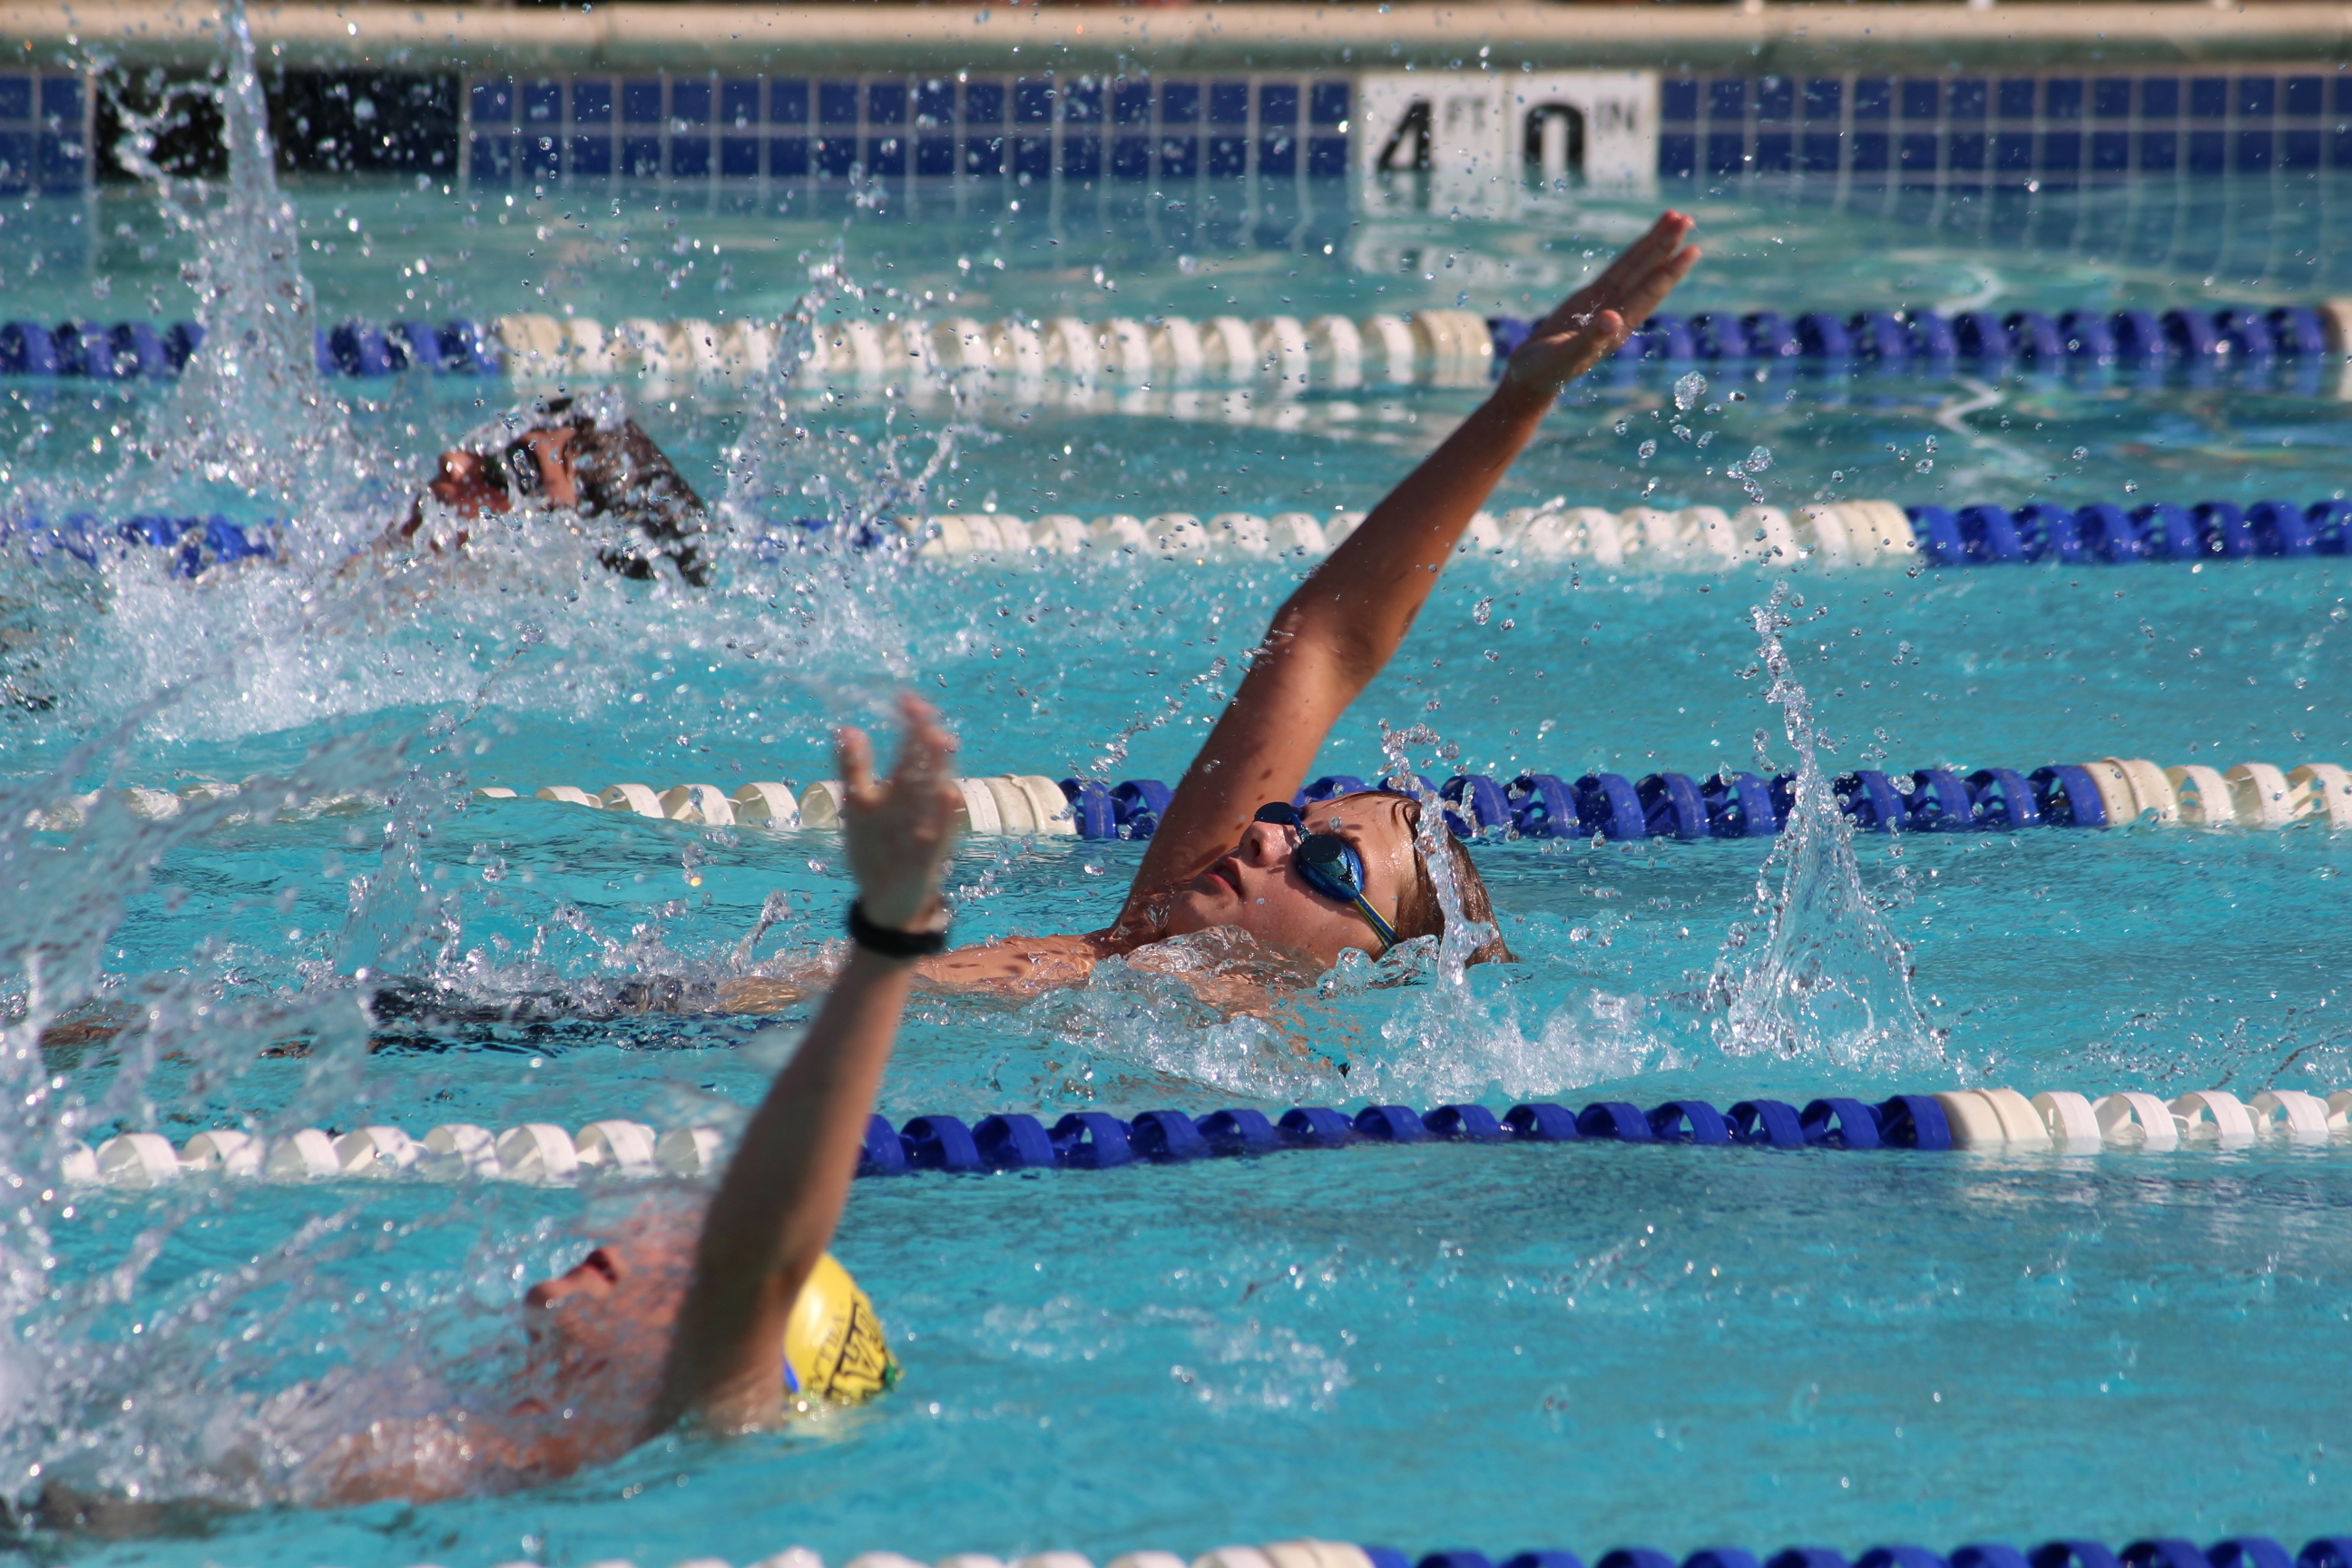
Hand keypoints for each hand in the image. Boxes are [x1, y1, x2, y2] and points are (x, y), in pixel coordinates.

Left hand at [836, 693, 961, 932]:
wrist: (885, 900)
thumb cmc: (877, 848)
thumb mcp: (859, 804)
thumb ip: (855, 766)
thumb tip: (847, 727)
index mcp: (902, 787)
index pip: (910, 747)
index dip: (910, 723)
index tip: (907, 698)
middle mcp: (918, 802)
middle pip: (926, 762)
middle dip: (925, 738)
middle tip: (924, 712)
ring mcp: (927, 825)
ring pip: (937, 789)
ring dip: (939, 766)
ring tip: (939, 740)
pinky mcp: (930, 853)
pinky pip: (942, 830)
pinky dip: (945, 813)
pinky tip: (947, 793)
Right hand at [1500, 210, 1701, 399]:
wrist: (1532, 377)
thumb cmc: (1546, 372)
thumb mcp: (1565, 358)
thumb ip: (1589, 340)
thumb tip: (1612, 320)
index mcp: (1618, 328)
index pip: (1649, 293)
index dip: (1670, 271)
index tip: (1692, 249)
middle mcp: (1618, 313)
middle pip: (1647, 273)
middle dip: (1667, 246)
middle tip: (1687, 218)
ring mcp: (1606, 304)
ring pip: (1635, 268)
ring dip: (1655, 244)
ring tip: (1674, 218)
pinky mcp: (1590, 299)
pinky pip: (1617, 271)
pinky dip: (1634, 255)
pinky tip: (1646, 243)